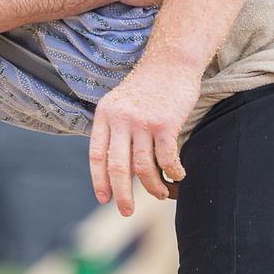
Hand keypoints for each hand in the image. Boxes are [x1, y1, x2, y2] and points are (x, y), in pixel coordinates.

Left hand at [88, 62, 197, 215]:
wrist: (171, 61)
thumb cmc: (149, 86)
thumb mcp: (122, 103)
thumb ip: (117, 131)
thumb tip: (121, 170)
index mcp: (104, 114)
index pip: (96, 155)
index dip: (99, 180)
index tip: (104, 199)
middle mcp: (120, 118)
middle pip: (117, 167)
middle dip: (121, 194)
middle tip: (126, 212)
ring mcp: (142, 121)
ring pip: (142, 167)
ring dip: (152, 187)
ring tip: (161, 194)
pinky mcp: (165, 123)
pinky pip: (166, 159)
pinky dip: (172, 173)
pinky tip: (177, 176)